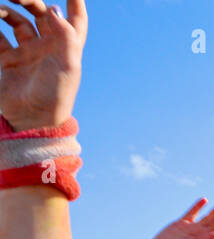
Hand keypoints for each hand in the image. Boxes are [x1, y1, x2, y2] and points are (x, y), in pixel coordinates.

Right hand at [0, 0, 87, 130]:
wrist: (32, 121)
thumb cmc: (55, 96)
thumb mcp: (67, 67)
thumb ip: (65, 36)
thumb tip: (54, 8)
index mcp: (67, 49)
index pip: (75, 20)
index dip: (75, 3)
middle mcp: (48, 48)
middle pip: (40, 13)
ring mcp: (28, 53)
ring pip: (17, 21)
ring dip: (6, 10)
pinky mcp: (10, 61)